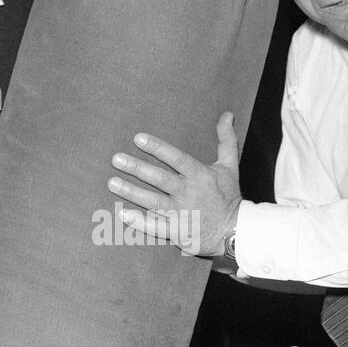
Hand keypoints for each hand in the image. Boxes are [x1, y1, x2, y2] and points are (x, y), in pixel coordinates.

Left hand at [108, 112, 241, 257]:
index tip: (138, 138)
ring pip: (153, 201)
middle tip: (116, 159)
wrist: (235, 232)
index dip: (158, 148)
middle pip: (160, 179)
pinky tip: (122, 213)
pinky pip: (155, 227)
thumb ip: (226, 140)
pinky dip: (139, 221)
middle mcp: (189, 193)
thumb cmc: (228, 196)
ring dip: (132, 192)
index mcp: (200, 175)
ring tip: (112, 183)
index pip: (177, 159)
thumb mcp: (230, 166)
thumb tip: (227, 114)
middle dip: (137, 168)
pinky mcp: (177, 231)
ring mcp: (182, 214)